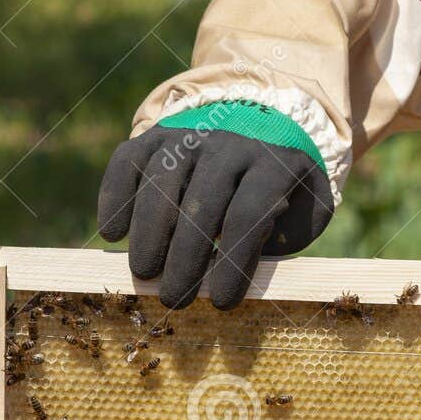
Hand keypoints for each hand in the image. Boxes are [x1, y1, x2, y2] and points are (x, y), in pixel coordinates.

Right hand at [98, 122, 333, 308]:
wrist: (261, 116)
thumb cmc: (282, 182)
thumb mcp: (307, 207)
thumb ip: (284, 238)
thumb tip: (242, 274)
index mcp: (273, 164)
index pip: (248, 216)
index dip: (232, 263)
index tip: (221, 303)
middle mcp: (229, 143)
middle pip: (200, 205)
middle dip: (184, 259)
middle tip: (173, 299)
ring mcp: (189, 134)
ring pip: (160, 183)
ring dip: (148, 234)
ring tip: (145, 273)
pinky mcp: (156, 132)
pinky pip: (128, 162)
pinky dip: (115, 197)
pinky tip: (114, 233)